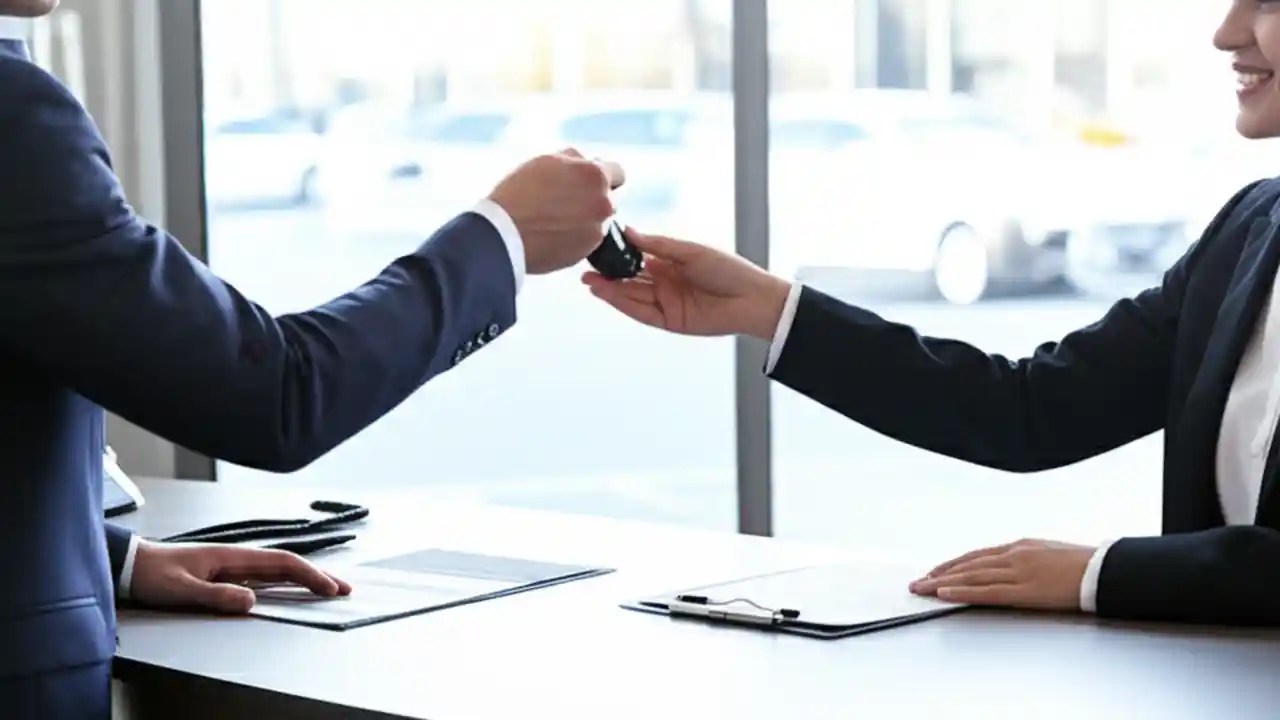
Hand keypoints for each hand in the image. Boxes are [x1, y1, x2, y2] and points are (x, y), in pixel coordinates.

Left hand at [128, 540, 351, 613]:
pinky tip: (293, 591)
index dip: (309, 575)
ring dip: (305, 579)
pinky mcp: (226, 576)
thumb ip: (216, 596)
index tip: (329, 589)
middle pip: (287, 565)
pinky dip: (287, 583)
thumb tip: (252, 601)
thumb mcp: (181, 590)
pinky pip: (265, 578)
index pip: (282, 563)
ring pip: (279, 571)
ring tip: (328, 589)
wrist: (130, 565)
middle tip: (344, 589)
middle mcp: (238, 559)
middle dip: (318, 575)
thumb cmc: (152, 574)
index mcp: (232, 557)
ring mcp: (233, 567)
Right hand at [487, 148, 624, 274]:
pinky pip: (587, 241)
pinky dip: (575, 238)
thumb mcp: (546, 160)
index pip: (618, 173)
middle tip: (563, 201)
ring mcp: (597, 231)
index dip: (602, 175)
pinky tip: (551, 234)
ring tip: (553, 219)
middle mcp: (604, 204)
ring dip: (584, 220)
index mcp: (596, 176)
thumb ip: (575, 159)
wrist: (503, 233)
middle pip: (608, 199)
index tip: (587, 181)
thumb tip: (588, 161)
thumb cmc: (520, 192)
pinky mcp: (586, 253)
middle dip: (592, 198)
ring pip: (598, 222)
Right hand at [581, 229, 790, 339]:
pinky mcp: (670, 321)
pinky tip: (608, 294)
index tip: (596, 249)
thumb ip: (658, 245)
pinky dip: (624, 305)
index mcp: (670, 263)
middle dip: (607, 275)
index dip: (616, 255)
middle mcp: (664, 282)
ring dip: (610, 291)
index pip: (636, 258)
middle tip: (584, 269)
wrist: (752, 298)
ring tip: (590, 282)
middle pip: (629, 280)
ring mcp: (666, 302)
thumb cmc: (727, 269)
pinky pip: (642, 313)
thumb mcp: (690, 251)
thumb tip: (629, 232)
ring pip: (631, 297)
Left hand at [908, 538, 1093, 610]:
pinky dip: (963, 592)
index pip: (977, 555)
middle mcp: (1014, 555)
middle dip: (940, 574)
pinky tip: (945, 593)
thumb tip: (1012, 568)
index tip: (935, 572)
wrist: (1106, 569)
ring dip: (943, 583)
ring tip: (923, 589)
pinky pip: (987, 591)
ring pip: (972, 577)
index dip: (953, 565)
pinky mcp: (1026, 590)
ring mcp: (1019, 571)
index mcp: (1021, 546)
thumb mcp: (1049, 554)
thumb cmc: (1083, 564)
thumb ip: (1027, 560)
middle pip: (968, 564)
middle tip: (918, 583)